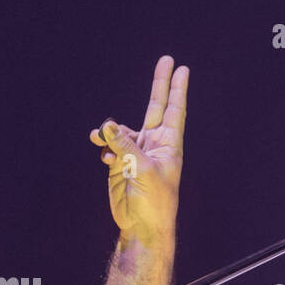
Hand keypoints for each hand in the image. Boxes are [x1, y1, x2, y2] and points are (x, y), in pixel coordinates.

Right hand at [90, 55, 188, 241]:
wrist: (141, 225)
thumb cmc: (154, 201)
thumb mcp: (143, 170)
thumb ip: (125, 145)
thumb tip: (107, 125)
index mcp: (168, 145)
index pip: (173, 110)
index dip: (177, 89)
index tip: (182, 69)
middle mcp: (153, 145)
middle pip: (155, 107)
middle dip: (160, 84)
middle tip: (166, 60)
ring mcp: (136, 152)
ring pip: (121, 128)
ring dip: (111, 130)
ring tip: (103, 139)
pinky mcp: (120, 163)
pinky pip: (109, 145)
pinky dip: (103, 145)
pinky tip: (102, 154)